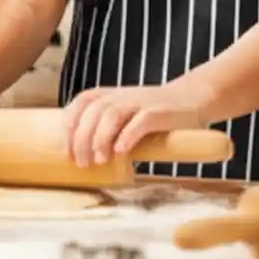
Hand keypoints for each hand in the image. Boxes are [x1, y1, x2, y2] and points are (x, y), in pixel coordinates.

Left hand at [61, 83, 208, 166]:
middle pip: (93, 112)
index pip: (80, 104)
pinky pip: (139, 122)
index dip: (69, 126)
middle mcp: (120, 95)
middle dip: (83, 139)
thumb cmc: (151, 115)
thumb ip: (105, 128)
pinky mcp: (158, 112)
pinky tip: (120, 152)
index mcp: (108, 95)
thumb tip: (82, 157)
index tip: (67, 151)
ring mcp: (140, 102)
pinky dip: (127, 136)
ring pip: (111, 115)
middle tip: (82, 163)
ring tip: (99, 161)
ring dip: (101, 139)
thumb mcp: (124, 116)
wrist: (191, 100)